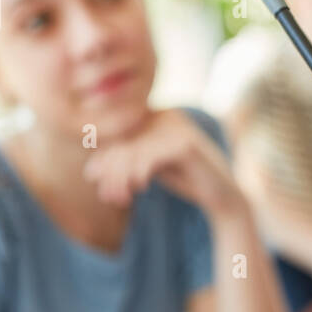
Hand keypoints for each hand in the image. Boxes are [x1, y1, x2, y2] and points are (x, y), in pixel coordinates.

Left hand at [84, 110, 245, 219]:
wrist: (222, 194)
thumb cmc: (185, 177)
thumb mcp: (150, 167)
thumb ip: (125, 163)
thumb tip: (90, 172)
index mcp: (158, 114)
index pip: (120, 133)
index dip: (104, 157)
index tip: (96, 181)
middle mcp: (168, 114)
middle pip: (125, 141)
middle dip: (111, 171)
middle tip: (107, 196)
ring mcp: (178, 127)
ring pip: (134, 151)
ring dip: (121, 178)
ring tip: (119, 198)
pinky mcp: (185, 143)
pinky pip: (149, 159)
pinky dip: (138, 175)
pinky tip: (140, 187)